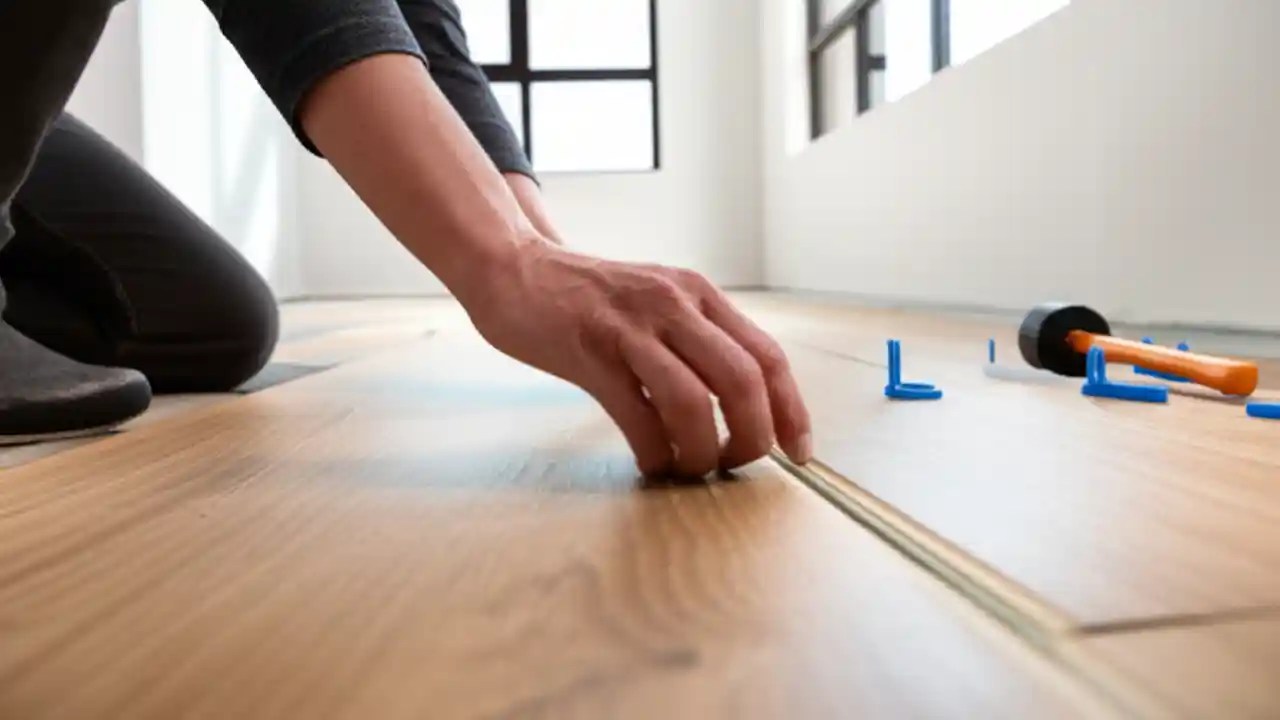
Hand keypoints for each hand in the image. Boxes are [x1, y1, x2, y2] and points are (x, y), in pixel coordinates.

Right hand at [461, 240, 812, 477]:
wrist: (515, 269)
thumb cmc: (590, 299)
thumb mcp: (657, 304)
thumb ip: (697, 341)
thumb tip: (743, 405)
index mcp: (698, 294)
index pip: (768, 356)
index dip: (791, 410)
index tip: (798, 452)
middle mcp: (674, 305)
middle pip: (743, 381)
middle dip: (753, 438)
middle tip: (738, 465)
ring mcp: (632, 328)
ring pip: (695, 402)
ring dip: (703, 452)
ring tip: (692, 469)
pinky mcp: (591, 354)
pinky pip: (639, 417)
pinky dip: (655, 453)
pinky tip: (651, 463)